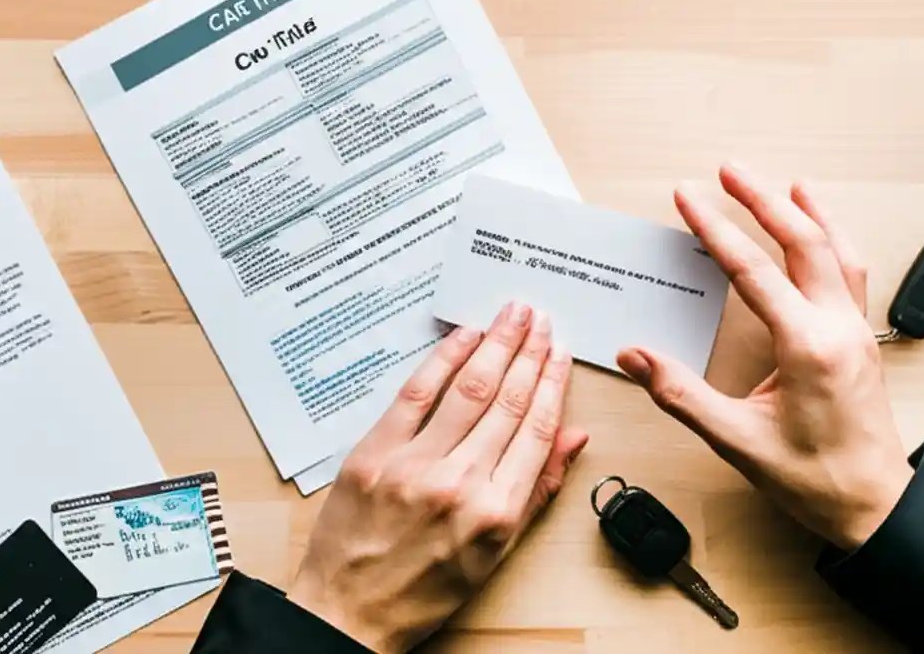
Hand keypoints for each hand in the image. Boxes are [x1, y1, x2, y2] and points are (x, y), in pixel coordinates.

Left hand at [288, 302, 587, 652]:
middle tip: (542, 319)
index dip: (552, 383)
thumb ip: (538, 489)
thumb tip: (572, 436)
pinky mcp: (375, 453)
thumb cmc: (424, 588)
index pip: (535, 430)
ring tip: (513, 314)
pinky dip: (442, 360)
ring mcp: (415, 465)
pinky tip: (463, 337)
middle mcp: (461, 483)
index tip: (560, 352)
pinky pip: (415, 394)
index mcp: (497, 511)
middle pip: (506, 402)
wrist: (351, 610)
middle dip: (529, 353)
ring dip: (495, 344)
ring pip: (468, 390)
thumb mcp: (496, 552)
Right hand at [618, 166, 911, 550]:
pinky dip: (835, 239)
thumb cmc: (814, 478)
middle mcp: (838, 328)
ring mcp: (856, 330)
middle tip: (727, 170)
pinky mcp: (861, 339)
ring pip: (836, 250)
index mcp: (808, 346)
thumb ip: (682, 395)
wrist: (875, 506)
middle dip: (761, 200)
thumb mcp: (737, 441)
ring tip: (783, 183)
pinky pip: (853, 271)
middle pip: (803, 241)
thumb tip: (635, 357)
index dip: (716, 229)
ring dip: (806, 211)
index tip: (688, 198)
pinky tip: (823, 231)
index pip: (754, 271)